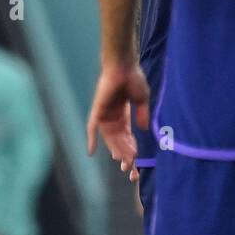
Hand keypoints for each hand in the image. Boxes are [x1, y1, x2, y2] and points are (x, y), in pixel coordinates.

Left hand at [86, 62, 148, 181]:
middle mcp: (113, 117)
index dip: (131, 150)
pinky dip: (91, 139)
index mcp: (123, 114)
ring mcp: (104, 114)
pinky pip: (92, 127)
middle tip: (129, 169)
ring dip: (117, 150)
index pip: (127, 137)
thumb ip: (142, 115)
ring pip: (110, 138)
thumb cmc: (133, 79)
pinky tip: (91, 152)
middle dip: (124, 155)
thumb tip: (143, 130)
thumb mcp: (142, 100)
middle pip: (118, 140)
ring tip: (124, 162)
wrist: (124, 66)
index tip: (136, 163)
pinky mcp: (98, 110)